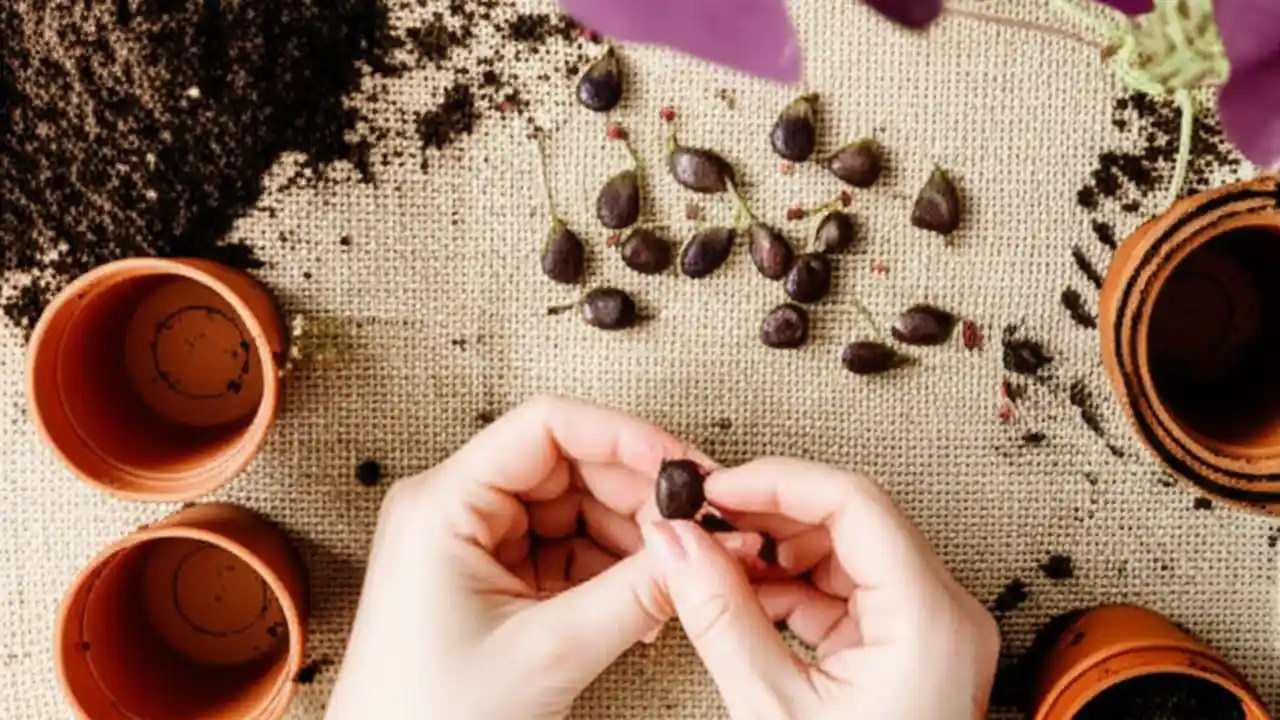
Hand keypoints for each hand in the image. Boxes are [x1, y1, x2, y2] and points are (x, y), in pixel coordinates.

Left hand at [328, 396, 703, 719]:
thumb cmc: (429, 717)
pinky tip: (644, 601)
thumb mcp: (548, 652)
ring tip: (674, 576)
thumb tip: (701, 549)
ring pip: (577, 510)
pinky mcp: (492, 577)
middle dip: (639, 498)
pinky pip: (568, 550)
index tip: (681, 467)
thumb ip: (636, 593)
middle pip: (570, 466)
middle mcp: (455, 509)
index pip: (546, 428)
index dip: (623, 437)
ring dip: (632, 540)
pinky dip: (612, 571)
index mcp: (443, 504)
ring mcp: (474, 542)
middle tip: (698, 527)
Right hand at [642, 458, 999, 719]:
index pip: (854, 504)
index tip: (716, 488)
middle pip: (853, 521)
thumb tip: (676, 542)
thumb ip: (719, 614)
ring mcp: (930, 631)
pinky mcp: (908, 648)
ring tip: (717, 565)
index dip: (777, 483)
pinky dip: (793, 588)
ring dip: (777, 552)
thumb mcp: (771, 707)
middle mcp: (944, 615)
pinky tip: (745, 597)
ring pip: (847, 553)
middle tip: (705, 522)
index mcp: (930, 621)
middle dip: (771, 516)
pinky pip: (847, 592)